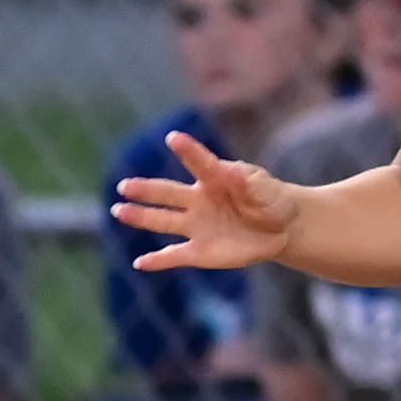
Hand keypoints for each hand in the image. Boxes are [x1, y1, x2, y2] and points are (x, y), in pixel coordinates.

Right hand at [113, 130, 297, 271]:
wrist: (280, 228)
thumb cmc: (270, 201)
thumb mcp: (267, 192)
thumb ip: (249, 184)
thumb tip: (232, 172)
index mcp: (215, 179)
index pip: (200, 163)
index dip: (189, 150)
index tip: (174, 137)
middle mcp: (197, 201)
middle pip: (167, 193)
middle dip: (146, 190)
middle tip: (125, 186)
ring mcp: (196, 225)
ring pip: (163, 221)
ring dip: (141, 217)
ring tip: (119, 211)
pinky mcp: (200, 250)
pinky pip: (176, 255)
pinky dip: (158, 260)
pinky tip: (140, 263)